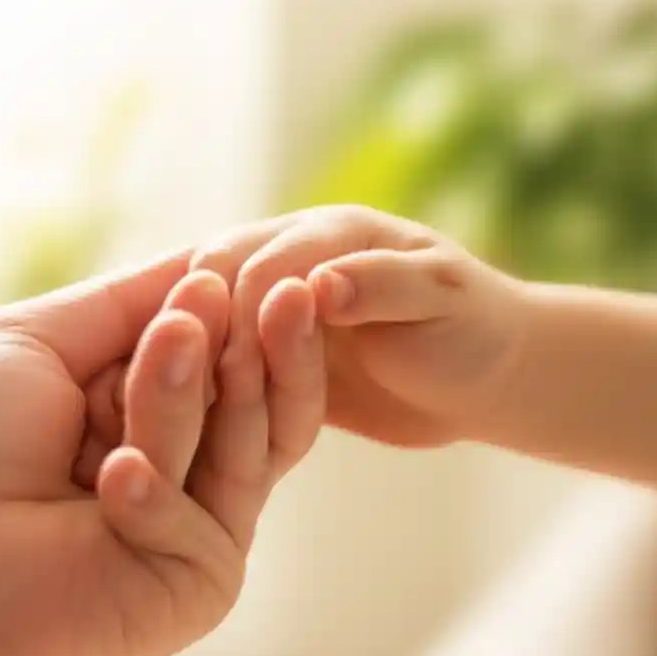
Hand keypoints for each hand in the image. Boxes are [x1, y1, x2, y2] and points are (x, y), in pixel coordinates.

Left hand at [0, 253, 325, 655]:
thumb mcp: (35, 341)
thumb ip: (127, 301)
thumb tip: (213, 262)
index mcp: (136, 411)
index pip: (218, 354)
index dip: (240, 311)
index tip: (264, 267)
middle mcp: (177, 464)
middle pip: (255, 398)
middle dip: (266, 341)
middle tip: (288, 291)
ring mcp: (195, 524)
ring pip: (242, 443)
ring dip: (206, 384)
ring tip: (180, 334)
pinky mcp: (203, 581)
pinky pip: (207, 514)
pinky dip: (156, 486)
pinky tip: (113, 475)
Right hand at [190, 205, 527, 447]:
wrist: (485, 378)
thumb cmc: (475, 333)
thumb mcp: (442, 304)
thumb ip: (383, 287)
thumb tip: (320, 284)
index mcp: (334, 233)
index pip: (262, 260)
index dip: (242, 310)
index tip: (233, 368)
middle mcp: (296, 258)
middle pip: (216, 279)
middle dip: (200, 331)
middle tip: (185, 394)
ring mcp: (278, 305)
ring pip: (209, 319)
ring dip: (191, 356)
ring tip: (171, 410)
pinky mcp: (273, 351)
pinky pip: (226, 363)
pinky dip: (204, 384)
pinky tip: (185, 422)